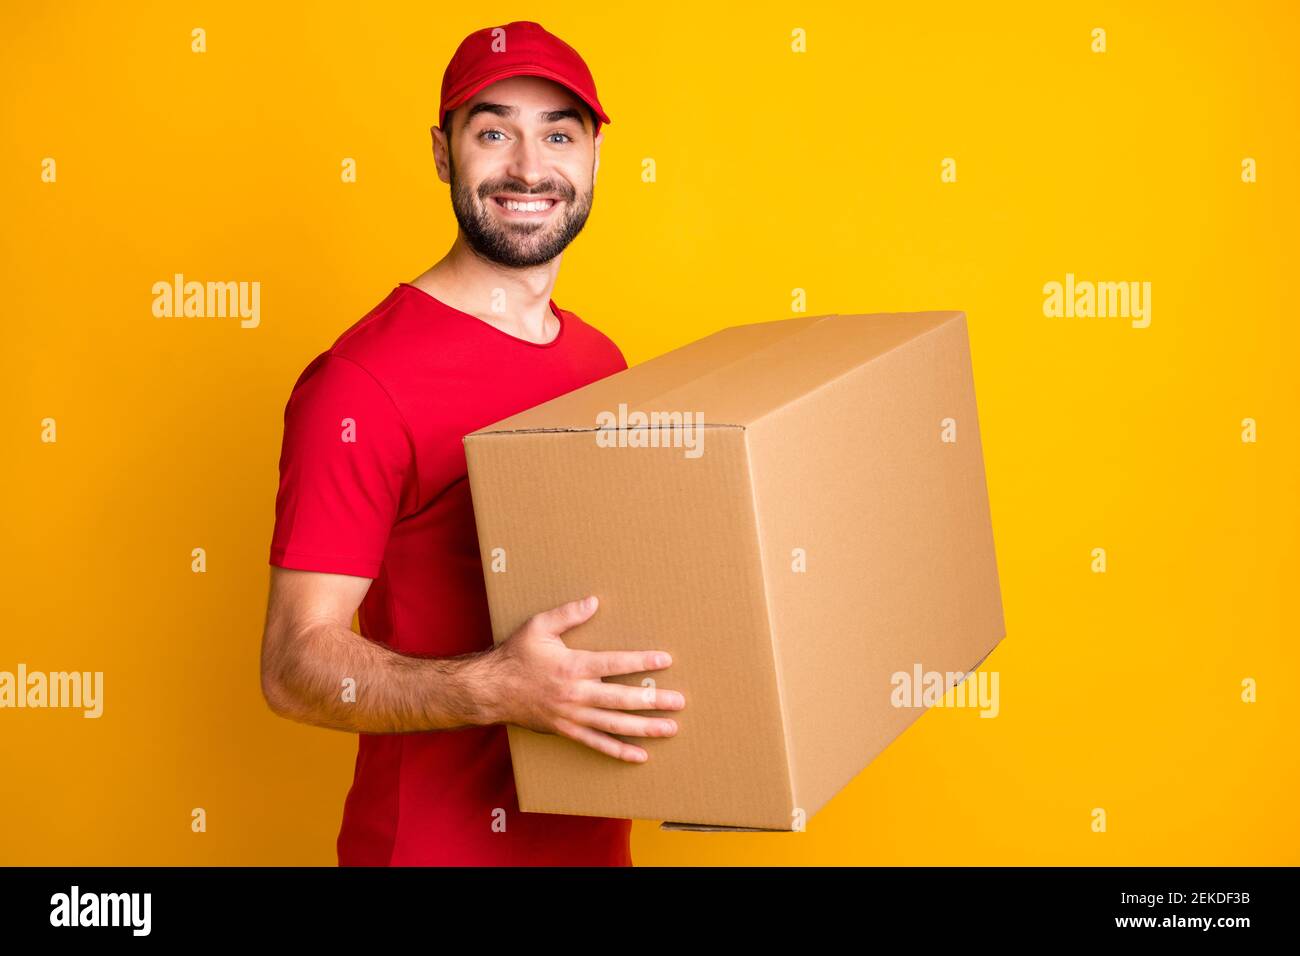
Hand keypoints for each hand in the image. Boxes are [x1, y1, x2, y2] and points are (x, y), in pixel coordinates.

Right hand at [481, 595, 684, 761]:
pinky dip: (619, 751)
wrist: (491, 690)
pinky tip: (640, 755)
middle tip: (679, 702)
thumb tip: (594, 601)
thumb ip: (568, 614)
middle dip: (653, 701)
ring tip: (670, 728)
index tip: (665, 660)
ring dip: (644, 728)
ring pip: (614, 725)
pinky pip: (596, 744)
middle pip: (621, 699)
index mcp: (572, 666)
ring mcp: (572, 716)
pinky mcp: (567, 731)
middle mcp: (576, 694)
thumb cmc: (516, 655)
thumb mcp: (538, 627)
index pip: (614, 664)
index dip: (641, 662)